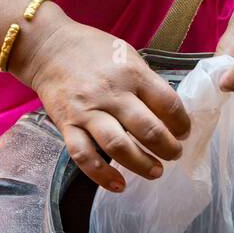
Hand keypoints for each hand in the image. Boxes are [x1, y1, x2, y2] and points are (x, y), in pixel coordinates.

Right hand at [21, 17, 189, 190]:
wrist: (49, 47)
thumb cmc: (93, 50)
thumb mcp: (127, 55)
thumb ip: (146, 81)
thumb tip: (168, 112)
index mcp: (132, 73)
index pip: (168, 103)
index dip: (182, 123)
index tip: (184, 132)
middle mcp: (111, 93)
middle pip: (147, 129)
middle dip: (168, 148)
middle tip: (174, 154)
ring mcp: (87, 111)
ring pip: (118, 146)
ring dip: (142, 164)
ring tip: (156, 171)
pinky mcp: (67, 125)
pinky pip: (84, 156)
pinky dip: (102, 175)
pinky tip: (119, 185)